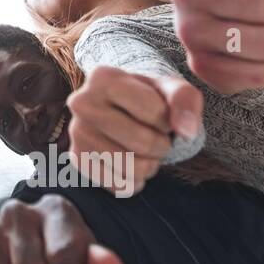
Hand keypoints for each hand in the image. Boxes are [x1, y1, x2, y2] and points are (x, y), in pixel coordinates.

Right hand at [66, 65, 202, 193]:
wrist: (117, 107)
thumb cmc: (148, 97)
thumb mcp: (170, 88)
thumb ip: (185, 100)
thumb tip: (186, 131)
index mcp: (104, 77)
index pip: (154, 112)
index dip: (169, 121)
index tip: (162, 116)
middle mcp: (81, 102)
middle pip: (142, 142)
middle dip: (162, 146)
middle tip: (158, 139)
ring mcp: (76, 132)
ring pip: (130, 168)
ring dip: (149, 166)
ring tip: (146, 152)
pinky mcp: (77, 158)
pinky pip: (117, 185)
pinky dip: (133, 182)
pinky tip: (131, 165)